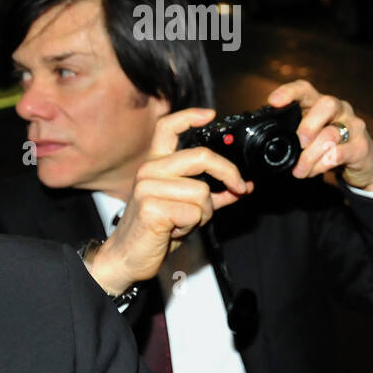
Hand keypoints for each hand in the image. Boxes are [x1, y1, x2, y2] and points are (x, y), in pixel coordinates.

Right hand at [86, 108, 251, 295]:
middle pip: (201, 156)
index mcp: (156, 164)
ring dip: (204, 212)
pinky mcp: (151, 206)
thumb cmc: (156, 230)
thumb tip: (244, 186)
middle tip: (239, 187)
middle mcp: (150, 170)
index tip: (210, 115)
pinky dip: (193, 225)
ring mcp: (147, 186)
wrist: (128, 257)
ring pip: (202, 192)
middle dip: (228, 173)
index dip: (190, 116)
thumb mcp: (188, 207)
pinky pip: (194, 212)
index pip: (168, 128)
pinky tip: (175, 230)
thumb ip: (214, 194)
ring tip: (185, 222)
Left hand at [267, 80, 372, 190]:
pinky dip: (323, 164)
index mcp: (322, 104)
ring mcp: (354, 126)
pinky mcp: (362, 146)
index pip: (306, 89)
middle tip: (299, 142)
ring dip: (311, 155)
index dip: (289, 92)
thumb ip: (295, 135)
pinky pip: (340, 153)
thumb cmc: (333, 147)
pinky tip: (315, 171)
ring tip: (299, 170)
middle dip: (309, 124)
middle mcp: (340, 110)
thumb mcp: (313, 137)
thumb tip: (270, 144)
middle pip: (327, 104)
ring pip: (331, 134)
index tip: (273, 102)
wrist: (366, 165)